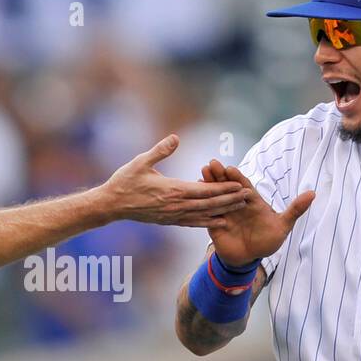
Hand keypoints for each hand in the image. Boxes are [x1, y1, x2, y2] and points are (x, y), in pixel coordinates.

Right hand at [101, 135, 250, 226]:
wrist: (112, 205)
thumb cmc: (125, 181)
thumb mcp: (141, 161)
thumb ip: (160, 150)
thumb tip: (175, 138)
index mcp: (173, 190)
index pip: (204, 190)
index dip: (223, 188)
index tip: (239, 184)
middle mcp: (176, 205)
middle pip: (209, 203)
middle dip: (230, 199)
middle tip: (249, 196)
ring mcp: (173, 215)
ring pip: (204, 214)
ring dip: (224, 210)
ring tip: (240, 207)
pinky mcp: (169, 221)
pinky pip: (193, 222)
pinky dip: (208, 221)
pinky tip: (219, 220)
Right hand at [201, 160, 315, 266]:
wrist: (249, 258)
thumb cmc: (267, 240)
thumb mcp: (283, 225)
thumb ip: (295, 209)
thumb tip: (313, 193)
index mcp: (252, 200)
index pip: (243, 185)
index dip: (236, 177)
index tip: (230, 168)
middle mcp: (236, 202)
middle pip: (227, 185)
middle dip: (219, 175)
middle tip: (212, 164)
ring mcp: (224, 211)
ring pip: (215, 194)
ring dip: (208, 183)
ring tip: (202, 173)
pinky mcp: (214, 222)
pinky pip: (207, 210)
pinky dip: (201, 201)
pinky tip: (195, 191)